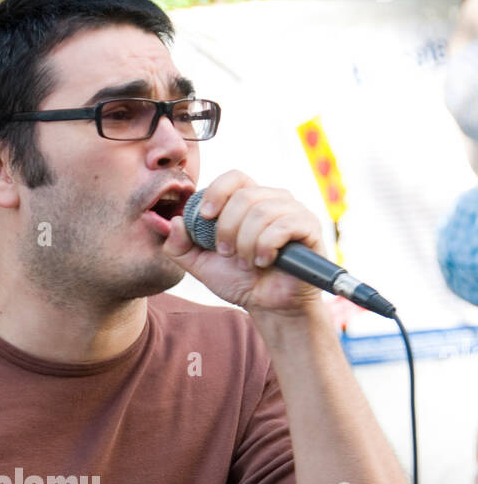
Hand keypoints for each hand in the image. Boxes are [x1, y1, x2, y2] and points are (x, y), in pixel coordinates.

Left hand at [160, 170, 326, 317]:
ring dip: (246, 243)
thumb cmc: (240, 281)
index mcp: (249, 201)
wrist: (269, 306)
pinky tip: (264, 262)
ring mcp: (293, 211)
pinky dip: (266, 247)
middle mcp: (273, 199)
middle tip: (227, 253)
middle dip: (227, 228)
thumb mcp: (201, 265)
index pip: (234, 177)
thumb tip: (174, 221)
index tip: (205, 217)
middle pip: (244, 196)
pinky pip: (283, 226)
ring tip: (247, 262)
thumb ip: (180, 246)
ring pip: (262, 212)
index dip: (217, 192)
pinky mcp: (309, 227)